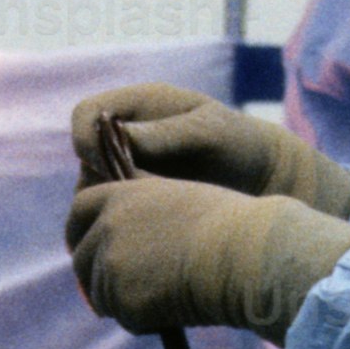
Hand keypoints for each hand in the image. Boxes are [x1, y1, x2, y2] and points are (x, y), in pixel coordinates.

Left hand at [66, 179, 349, 343]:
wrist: (244, 255)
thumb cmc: (229, 227)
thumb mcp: (178, 203)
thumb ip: (143, 217)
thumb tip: (129, 246)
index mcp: (120, 196)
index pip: (79, 212)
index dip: (78, 232)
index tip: (83, 247)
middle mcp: (107, 229)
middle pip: (81, 260)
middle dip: (95, 277)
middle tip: (123, 291)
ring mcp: (111, 266)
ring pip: (104, 295)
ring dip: (129, 302)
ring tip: (173, 293)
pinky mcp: (123, 301)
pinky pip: (128, 320)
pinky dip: (147, 322)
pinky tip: (178, 307)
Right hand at [70, 80, 349, 218]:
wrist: (265, 182)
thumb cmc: (241, 146)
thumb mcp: (207, 133)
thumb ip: (163, 134)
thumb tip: (118, 138)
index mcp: (136, 108)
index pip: (85, 116)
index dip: (88, 140)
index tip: (112, 165)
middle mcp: (123, 141)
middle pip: (84, 162)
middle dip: (101, 185)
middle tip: (137, 204)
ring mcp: (126, 173)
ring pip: (92, 196)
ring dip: (110, 212)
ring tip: (149, 224)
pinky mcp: (135, 206)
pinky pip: (110, 220)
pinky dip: (121, 230)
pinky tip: (149, 240)